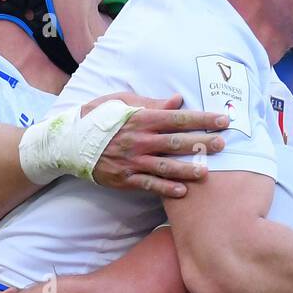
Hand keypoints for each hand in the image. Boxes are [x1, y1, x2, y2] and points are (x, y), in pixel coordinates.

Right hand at [85, 93, 228, 197]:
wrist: (69, 142)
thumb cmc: (98, 117)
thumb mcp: (122, 101)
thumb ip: (152, 103)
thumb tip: (178, 101)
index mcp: (141, 118)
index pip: (178, 118)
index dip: (202, 119)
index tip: (223, 120)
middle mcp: (139, 140)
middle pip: (176, 142)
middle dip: (202, 143)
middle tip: (223, 145)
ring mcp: (132, 161)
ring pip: (166, 166)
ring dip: (188, 169)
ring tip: (207, 172)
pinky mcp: (124, 178)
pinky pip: (149, 185)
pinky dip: (166, 188)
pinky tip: (183, 191)